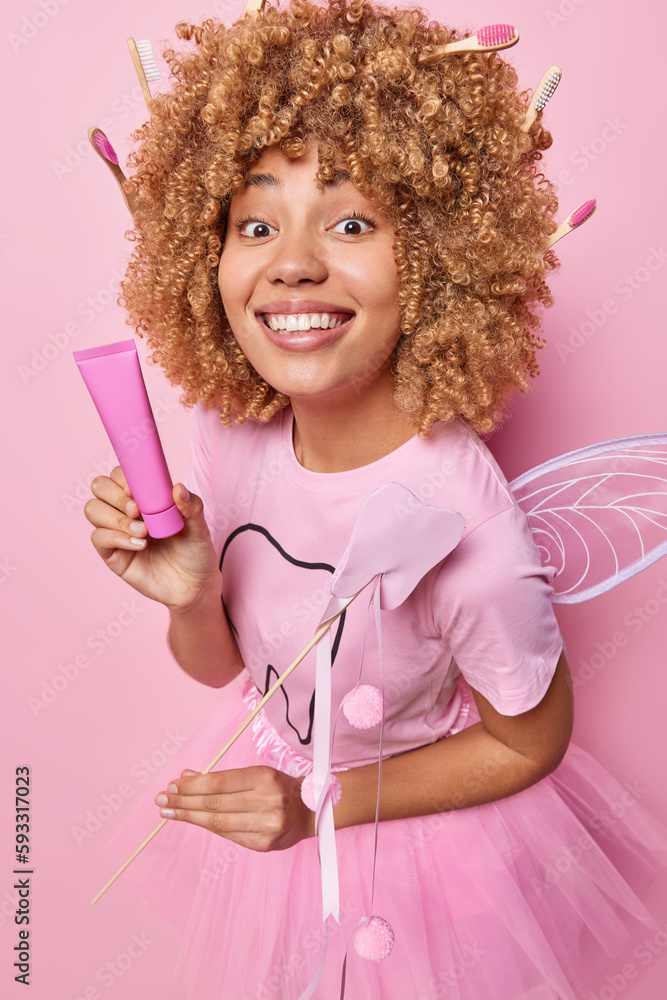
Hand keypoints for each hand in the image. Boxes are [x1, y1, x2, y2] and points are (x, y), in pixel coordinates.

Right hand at [84, 467, 219, 612]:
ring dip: (116, 518)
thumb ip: (192, 507)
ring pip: (93, 509)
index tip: (137, 488)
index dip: (123, 476)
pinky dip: (117, 538)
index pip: (120, 474)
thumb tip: (178, 488)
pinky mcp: (112, 554)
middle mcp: (126, 511)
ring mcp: (117, 532)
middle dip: (116, 495)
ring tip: (143, 531)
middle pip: (99, 486)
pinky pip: (98, 538)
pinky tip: (140, 545)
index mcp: (145, 497)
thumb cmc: (195, 553)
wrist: (194, 586)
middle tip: (138, 510)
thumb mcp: (199, 528)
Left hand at [155, 766, 315, 851]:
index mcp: (264, 778)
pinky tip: (195, 822)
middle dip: (184, 802)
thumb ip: (221, 778)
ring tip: (170, 813)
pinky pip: (229, 836)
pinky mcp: (264, 845)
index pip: (219, 783)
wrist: (312, 811)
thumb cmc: (278, 787)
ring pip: (218, 823)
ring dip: (190, 817)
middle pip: (215, 804)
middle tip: (162, 801)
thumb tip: (185, 777)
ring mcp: (266, 826)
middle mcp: (267, 802)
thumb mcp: (255, 774)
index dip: (192, 786)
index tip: (172, 786)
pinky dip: (209, 828)